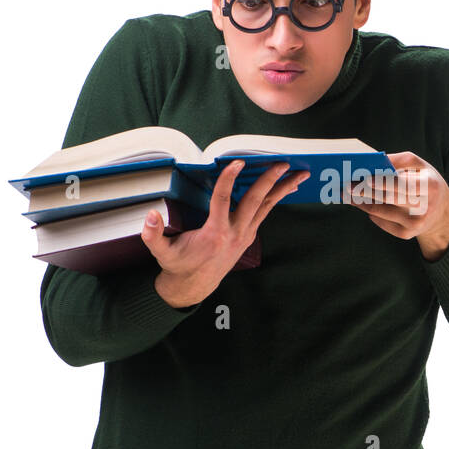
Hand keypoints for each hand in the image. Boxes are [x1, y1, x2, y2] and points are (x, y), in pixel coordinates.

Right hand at [141, 159, 307, 306]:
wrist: (194, 286)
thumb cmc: (178, 264)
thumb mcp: (161, 251)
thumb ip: (153, 234)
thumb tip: (149, 216)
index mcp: (214, 233)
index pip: (222, 200)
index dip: (228, 180)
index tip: (237, 163)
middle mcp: (234, 233)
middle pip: (254, 201)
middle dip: (268, 181)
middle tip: (281, 164)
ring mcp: (244, 235)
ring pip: (266, 207)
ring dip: (282, 190)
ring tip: (299, 174)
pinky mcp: (247, 236)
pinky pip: (264, 212)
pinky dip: (276, 199)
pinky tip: (286, 188)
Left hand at [347, 151, 448, 260]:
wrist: (442, 213)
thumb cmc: (426, 182)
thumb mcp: (421, 166)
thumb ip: (400, 160)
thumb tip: (376, 160)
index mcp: (430, 186)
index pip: (402, 184)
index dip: (383, 182)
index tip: (365, 179)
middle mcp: (424, 207)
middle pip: (388, 199)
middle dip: (365, 192)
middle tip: (347, 187)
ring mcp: (415, 224)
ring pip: (380, 212)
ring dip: (362, 203)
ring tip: (349, 195)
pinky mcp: (407, 234)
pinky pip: (381, 222)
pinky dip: (371, 213)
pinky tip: (365, 205)